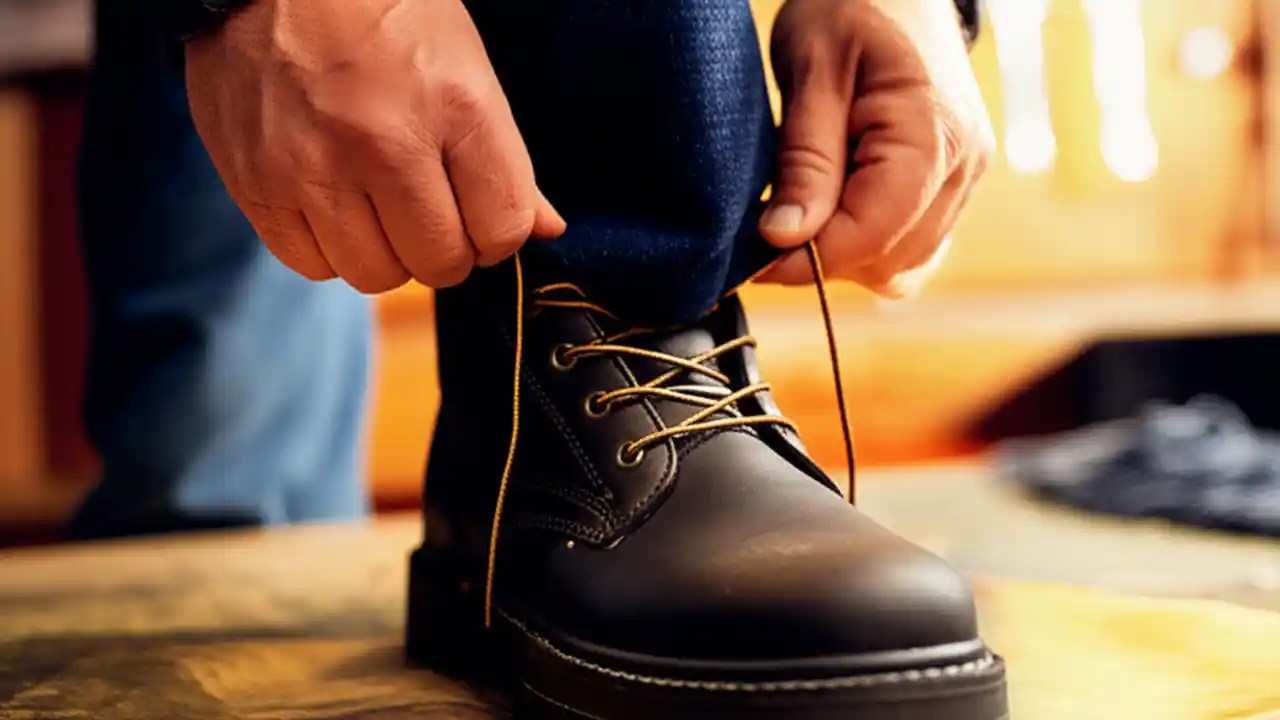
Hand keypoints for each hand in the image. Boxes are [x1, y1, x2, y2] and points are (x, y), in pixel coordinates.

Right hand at [185, 0, 564, 292]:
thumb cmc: (382, 13)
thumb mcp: (465, 67)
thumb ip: (506, 162)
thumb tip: (545, 230)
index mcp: (454, 108)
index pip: (501, 232)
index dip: (496, 233)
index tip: (477, 212)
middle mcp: (384, 143)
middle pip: (438, 264)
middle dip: (442, 248)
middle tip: (425, 208)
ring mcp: (313, 167)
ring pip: (373, 275)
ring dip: (383, 253)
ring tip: (374, 203)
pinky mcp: (256, 183)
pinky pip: (309, 264)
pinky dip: (326, 248)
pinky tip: (330, 203)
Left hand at [757, 0, 993, 296]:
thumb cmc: (852, 6)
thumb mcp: (813, 69)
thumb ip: (805, 158)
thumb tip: (784, 238)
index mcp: (932, 136)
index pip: (870, 235)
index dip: (807, 260)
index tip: (751, 257)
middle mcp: (963, 169)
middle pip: (887, 261)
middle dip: (822, 258)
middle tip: (765, 230)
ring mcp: (966, 182)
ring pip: (902, 268)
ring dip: (844, 258)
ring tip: (799, 216)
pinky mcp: (954, 189)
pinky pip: (914, 251)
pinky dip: (869, 251)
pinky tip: (831, 217)